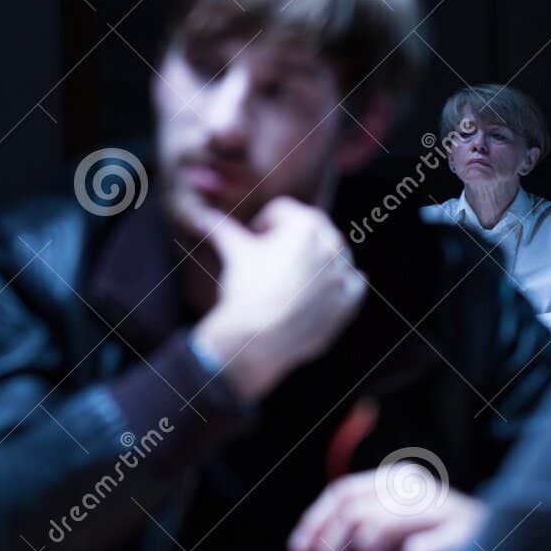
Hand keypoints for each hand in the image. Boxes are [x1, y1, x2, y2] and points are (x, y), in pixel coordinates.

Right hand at [188, 197, 366, 400]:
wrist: (259, 339)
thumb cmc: (246, 290)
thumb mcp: (234, 253)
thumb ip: (219, 228)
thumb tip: (198, 214)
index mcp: (306, 225)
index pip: (284, 210)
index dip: (263, 222)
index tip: (253, 237)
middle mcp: (331, 245)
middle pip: (312, 230)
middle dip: (290, 238)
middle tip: (270, 257)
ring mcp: (342, 275)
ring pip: (335, 255)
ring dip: (317, 259)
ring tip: (290, 276)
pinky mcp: (348, 302)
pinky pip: (352, 285)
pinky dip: (339, 284)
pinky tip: (321, 290)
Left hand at [288, 467, 487, 550]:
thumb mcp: (389, 534)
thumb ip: (357, 528)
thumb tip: (307, 544)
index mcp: (401, 480)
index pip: (344, 493)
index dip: (315, 521)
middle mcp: (422, 487)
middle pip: (353, 509)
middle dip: (330, 546)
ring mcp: (444, 509)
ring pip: (375, 527)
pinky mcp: (464, 536)